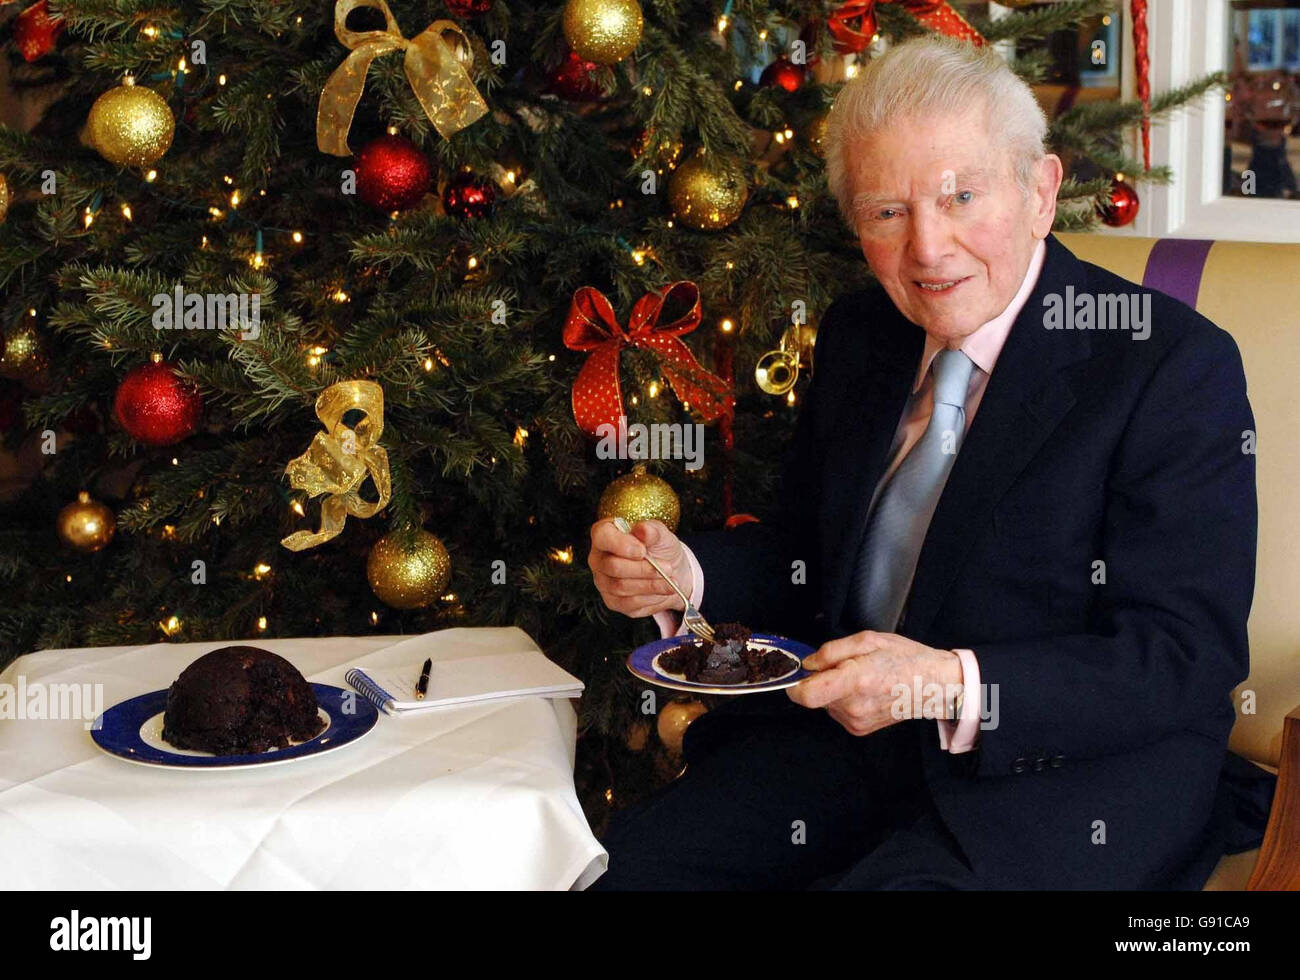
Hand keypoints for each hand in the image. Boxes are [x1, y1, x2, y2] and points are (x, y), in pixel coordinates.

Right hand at [588, 518, 692, 618]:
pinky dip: (649, 597)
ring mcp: (603, 581)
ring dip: (650, 585)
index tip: (643, 551)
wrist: (671, 572)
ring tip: (670, 580)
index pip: (602, 536)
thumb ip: (652, 531)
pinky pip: (627, 603)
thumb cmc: (660, 548)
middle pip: (613, 566)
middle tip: (667, 568)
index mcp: (605, 534)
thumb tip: (643, 530)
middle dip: (643, 569)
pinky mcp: (612, 601)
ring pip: (620, 587)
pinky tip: (662, 591)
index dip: (621, 544)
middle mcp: (598, 558)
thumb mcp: (661, 535)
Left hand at [787, 631, 962, 735]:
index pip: (807, 695)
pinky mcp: (859, 729)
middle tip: (844, 666)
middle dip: (821, 680)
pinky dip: (843, 700)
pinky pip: (837, 711)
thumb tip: (808, 664)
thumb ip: (832, 651)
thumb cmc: (905, 658)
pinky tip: (864, 691)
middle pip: (814, 696)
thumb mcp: (868, 639)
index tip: (799, 673)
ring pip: (825, 703)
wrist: (934, 685)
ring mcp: (857, 721)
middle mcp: (854, 706)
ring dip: (833, 690)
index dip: (795, 684)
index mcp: (855, 680)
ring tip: (860, 678)